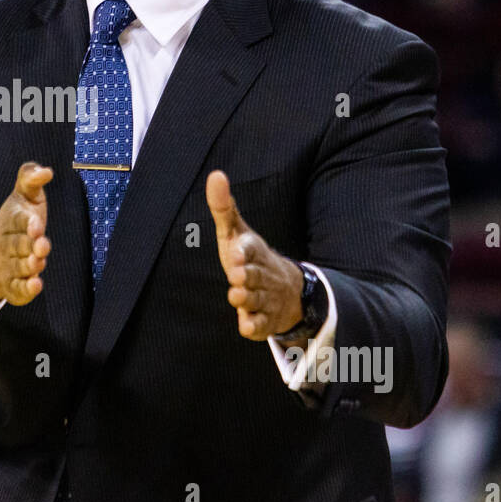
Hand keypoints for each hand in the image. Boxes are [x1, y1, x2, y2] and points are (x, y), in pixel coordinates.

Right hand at [0, 162, 53, 311]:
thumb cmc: (19, 220)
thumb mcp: (24, 195)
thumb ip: (31, 178)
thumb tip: (46, 171)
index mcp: (11, 220)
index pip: (17, 221)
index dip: (27, 223)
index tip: (37, 224)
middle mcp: (7, 244)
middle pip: (16, 245)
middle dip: (29, 246)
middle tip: (41, 245)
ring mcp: (8, 266)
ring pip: (17, 268)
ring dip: (28, 266)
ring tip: (38, 263)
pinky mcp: (12, 286)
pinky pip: (16, 290)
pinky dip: (26, 290)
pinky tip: (36, 285)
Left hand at [206, 170, 304, 341]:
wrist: (285, 290)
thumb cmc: (249, 257)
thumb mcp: (236, 232)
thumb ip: (224, 208)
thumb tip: (216, 175)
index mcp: (254, 252)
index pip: (250, 249)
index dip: (244, 250)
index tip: (236, 250)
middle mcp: (261, 275)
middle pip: (254, 276)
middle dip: (247, 275)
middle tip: (236, 275)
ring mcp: (264, 299)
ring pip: (256, 300)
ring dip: (247, 299)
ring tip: (236, 295)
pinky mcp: (263, 321)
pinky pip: (259, 326)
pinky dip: (254, 327)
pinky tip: (246, 325)